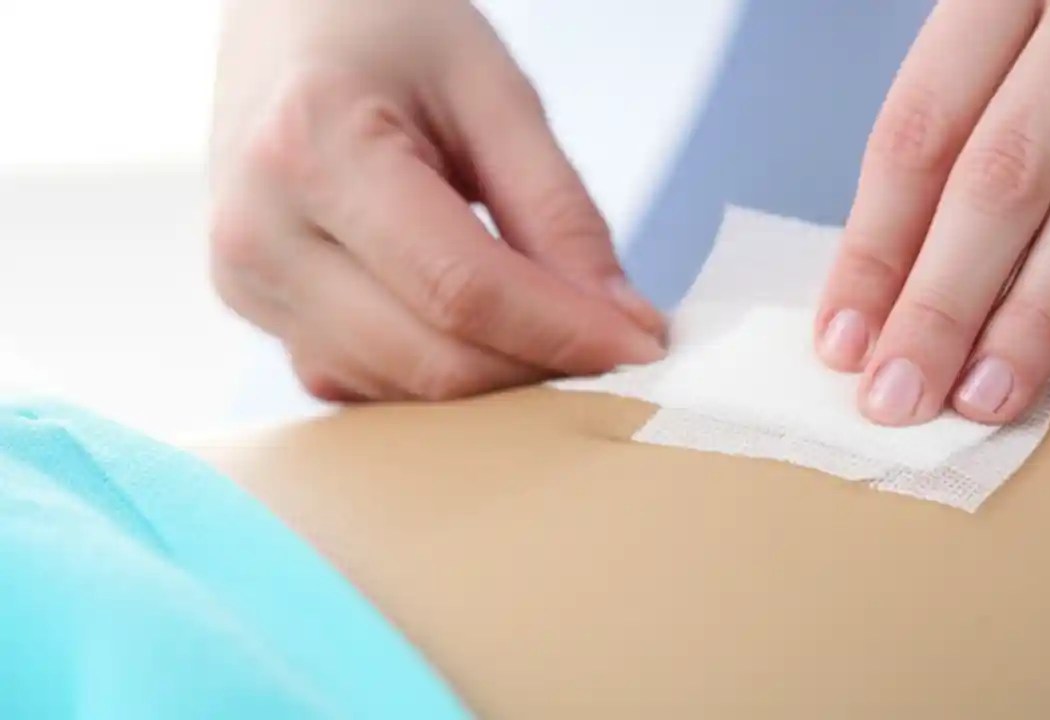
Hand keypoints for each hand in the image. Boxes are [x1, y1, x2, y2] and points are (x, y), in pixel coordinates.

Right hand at [210, 0, 664, 401]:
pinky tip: (484, 331)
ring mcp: (246, 284)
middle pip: (431, 356)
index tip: (644, 343)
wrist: (285, 20)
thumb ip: (556, 208)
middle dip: (540, 364)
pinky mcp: (257, 313)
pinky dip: (441, 374)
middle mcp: (258, 232)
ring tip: (557, 329)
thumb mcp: (492, 89)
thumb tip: (621, 319)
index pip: (463, 288)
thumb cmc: (386, 27)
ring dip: (498, 378)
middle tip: (619, 342)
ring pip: (403, 387)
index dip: (564, 331)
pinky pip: (367, 384)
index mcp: (314, 148)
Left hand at [817, 0, 1049, 424]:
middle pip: (1001, 172)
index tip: (842, 342)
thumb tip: (897, 263)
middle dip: (940, 301)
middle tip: (899, 398)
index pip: (922, 128)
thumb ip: (979, 104)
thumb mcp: (1032, 7)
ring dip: (1039, 313)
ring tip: (988, 398)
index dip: (875, 245)